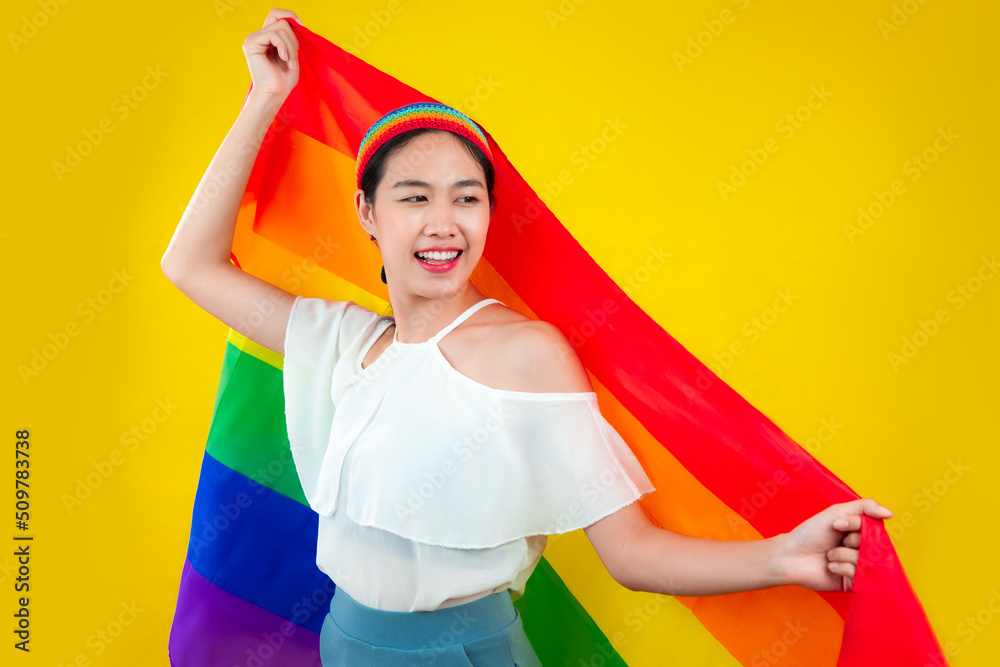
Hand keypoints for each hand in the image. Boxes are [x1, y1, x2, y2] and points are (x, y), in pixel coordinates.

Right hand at [242, 8, 302, 100]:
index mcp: (267, 37)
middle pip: (282, 21)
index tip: (302, 27)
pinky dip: (284, 48)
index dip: (290, 16)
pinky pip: (274, 35)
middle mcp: (258, 35)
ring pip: (281, 28)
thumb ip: (291, 38)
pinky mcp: (251, 43)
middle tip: (294, 59)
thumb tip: (296, 22)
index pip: (277, 14)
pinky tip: (284, 60)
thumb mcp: (292, 54)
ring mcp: (253, 38)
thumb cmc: (284, 78)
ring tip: (290, 62)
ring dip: (291, 47)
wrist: (275, 93)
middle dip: (294, 40)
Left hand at [777, 498, 892, 592]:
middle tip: (837, 540)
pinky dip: (842, 567)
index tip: (837, 524)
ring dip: (843, 554)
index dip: (857, 525)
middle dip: (852, 540)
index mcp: (862, 533)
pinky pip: (859, 574)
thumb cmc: (811, 532)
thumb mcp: (837, 511)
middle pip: (875, 545)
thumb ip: (864, 507)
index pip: (876, 528)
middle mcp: (863, 550)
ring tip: (829, 555)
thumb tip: (890, 514)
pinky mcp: (853, 582)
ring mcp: (859, 567)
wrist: (791, 554)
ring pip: (867, 560)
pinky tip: (830, 566)